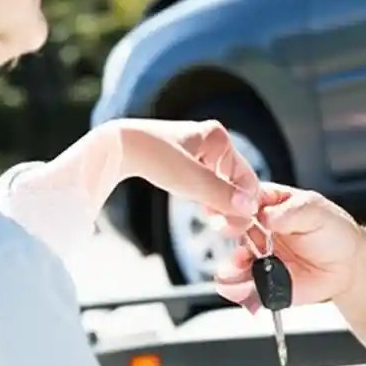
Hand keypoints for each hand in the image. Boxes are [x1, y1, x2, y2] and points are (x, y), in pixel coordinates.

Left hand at [113, 118, 260, 217]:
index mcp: (219, 138)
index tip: (240, 226)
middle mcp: (213, 141)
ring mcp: (200, 151)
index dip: (246, 203)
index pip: (247, 177)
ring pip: (222, 185)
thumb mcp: (189, 181)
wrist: (115, 148)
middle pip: (236, 181)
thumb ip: (221, 195)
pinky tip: (204, 211)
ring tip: (213, 220)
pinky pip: (208, 184)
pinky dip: (208, 199)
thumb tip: (249, 209)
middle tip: (224, 228)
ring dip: (220, 204)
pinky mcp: (186, 161)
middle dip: (232, 205)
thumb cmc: (150, 157)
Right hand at [214, 183, 365, 313]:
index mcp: (268, 204)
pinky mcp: (260, 281)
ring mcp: (257, 256)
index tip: (239, 217)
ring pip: (231, 261)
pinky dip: (238, 289)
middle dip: (227, 240)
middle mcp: (257, 229)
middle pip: (228, 232)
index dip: (233, 208)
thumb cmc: (335, 232)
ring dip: (231, 267)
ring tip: (242, 268)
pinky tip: (246, 286)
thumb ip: (291, 211)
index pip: (239, 201)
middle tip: (241, 247)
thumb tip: (266, 214)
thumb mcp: (317, 211)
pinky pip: (240, 286)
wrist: (348, 266)